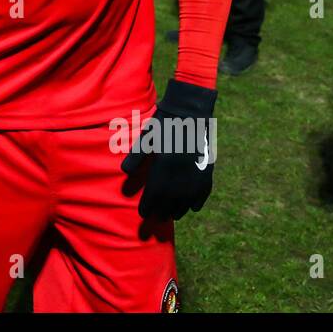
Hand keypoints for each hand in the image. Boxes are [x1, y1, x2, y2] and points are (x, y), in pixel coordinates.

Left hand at [120, 79, 215, 221]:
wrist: (190, 111)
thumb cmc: (164, 123)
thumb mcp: (147, 138)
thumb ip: (136, 156)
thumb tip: (125, 173)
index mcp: (164, 166)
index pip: (155, 194)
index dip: (148, 206)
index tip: (143, 215)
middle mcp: (180, 174)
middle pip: (170, 200)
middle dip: (161, 211)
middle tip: (155, 220)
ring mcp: (196, 173)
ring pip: (187, 199)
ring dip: (179, 209)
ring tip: (171, 216)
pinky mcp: (207, 169)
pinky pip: (203, 191)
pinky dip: (198, 201)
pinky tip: (193, 209)